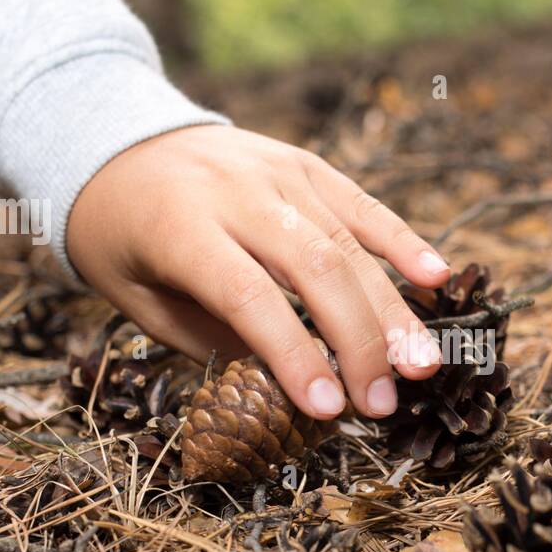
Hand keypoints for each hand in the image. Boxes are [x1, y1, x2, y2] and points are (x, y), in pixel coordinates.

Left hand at [67, 124, 449, 420]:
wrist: (114, 142)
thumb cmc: (122, 238)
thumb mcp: (140, 299)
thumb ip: (212, 339)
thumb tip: (290, 388)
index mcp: (180, 229)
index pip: (250, 297)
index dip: (295, 356)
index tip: (328, 409)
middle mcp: (235, 194)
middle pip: (316, 270)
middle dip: (358, 343)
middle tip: (382, 403)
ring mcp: (277, 173)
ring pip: (348, 243)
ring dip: (390, 311)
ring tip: (419, 367)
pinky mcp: (305, 165)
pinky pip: (362, 204)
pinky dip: (402, 241)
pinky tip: (436, 278)